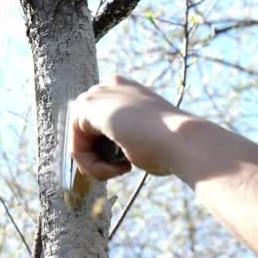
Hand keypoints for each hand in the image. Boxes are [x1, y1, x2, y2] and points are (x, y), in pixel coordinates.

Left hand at [70, 75, 191, 178]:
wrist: (182, 140)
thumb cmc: (171, 145)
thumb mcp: (144, 137)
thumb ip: (121, 137)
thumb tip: (103, 152)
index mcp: (126, 89)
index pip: (98, 127)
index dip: (105, 153)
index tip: (125, 165)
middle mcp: (109, 86)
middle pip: (85, 134)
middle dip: (97, 158)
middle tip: (119, 170)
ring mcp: (97, 94)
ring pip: (79, 143)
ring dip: (96, 166)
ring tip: (120, 170)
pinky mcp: (87, 107)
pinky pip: (75, 148)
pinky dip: (92, 166)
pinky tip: (118, 168)